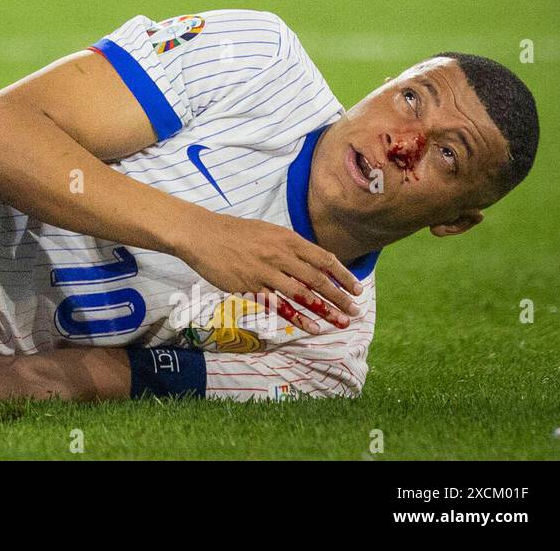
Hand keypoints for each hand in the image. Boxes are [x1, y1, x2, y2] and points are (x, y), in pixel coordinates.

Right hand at [176, 213, 362, 333]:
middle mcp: (280, 255)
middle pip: (318, 279)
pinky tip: (311, 327)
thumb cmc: (234, 232)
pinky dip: (297, 318)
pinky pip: (279, 305)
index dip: (343, 276)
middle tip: (355, 312)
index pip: (324, 259)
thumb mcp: (268, 231)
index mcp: (287, 239)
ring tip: (341, 323)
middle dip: (340, 297)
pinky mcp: (251, 286)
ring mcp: (266, 271)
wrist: (202, 235)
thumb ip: (290, 246)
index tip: (357, 289)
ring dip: (325, 310)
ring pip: (302, 294)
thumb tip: (312, 261)